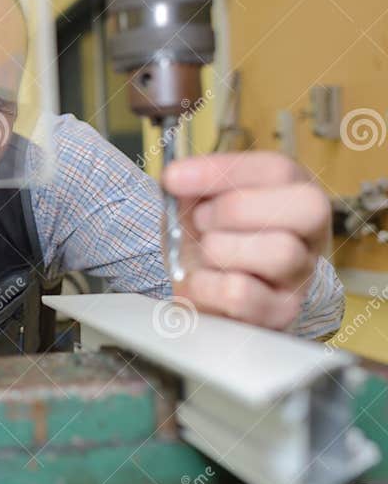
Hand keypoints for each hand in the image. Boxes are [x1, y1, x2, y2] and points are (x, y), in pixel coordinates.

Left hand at [161, 152, 330, 329]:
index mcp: (292, 194)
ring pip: (280, 252)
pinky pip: (243, 293)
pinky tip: (202, 283)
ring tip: (205, 255)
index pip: (279, 170)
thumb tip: (178, 176)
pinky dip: (207, 285)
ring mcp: (301, 276)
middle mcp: (309, 234)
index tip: (174, 176)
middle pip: (306, 206)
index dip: (223, 170)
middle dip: (235, 209)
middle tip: (201, 221)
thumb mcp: (196, 205)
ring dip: (220, 249)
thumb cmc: (206, 242)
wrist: (198, 293)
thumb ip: (193, 187)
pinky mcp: (281, 314)